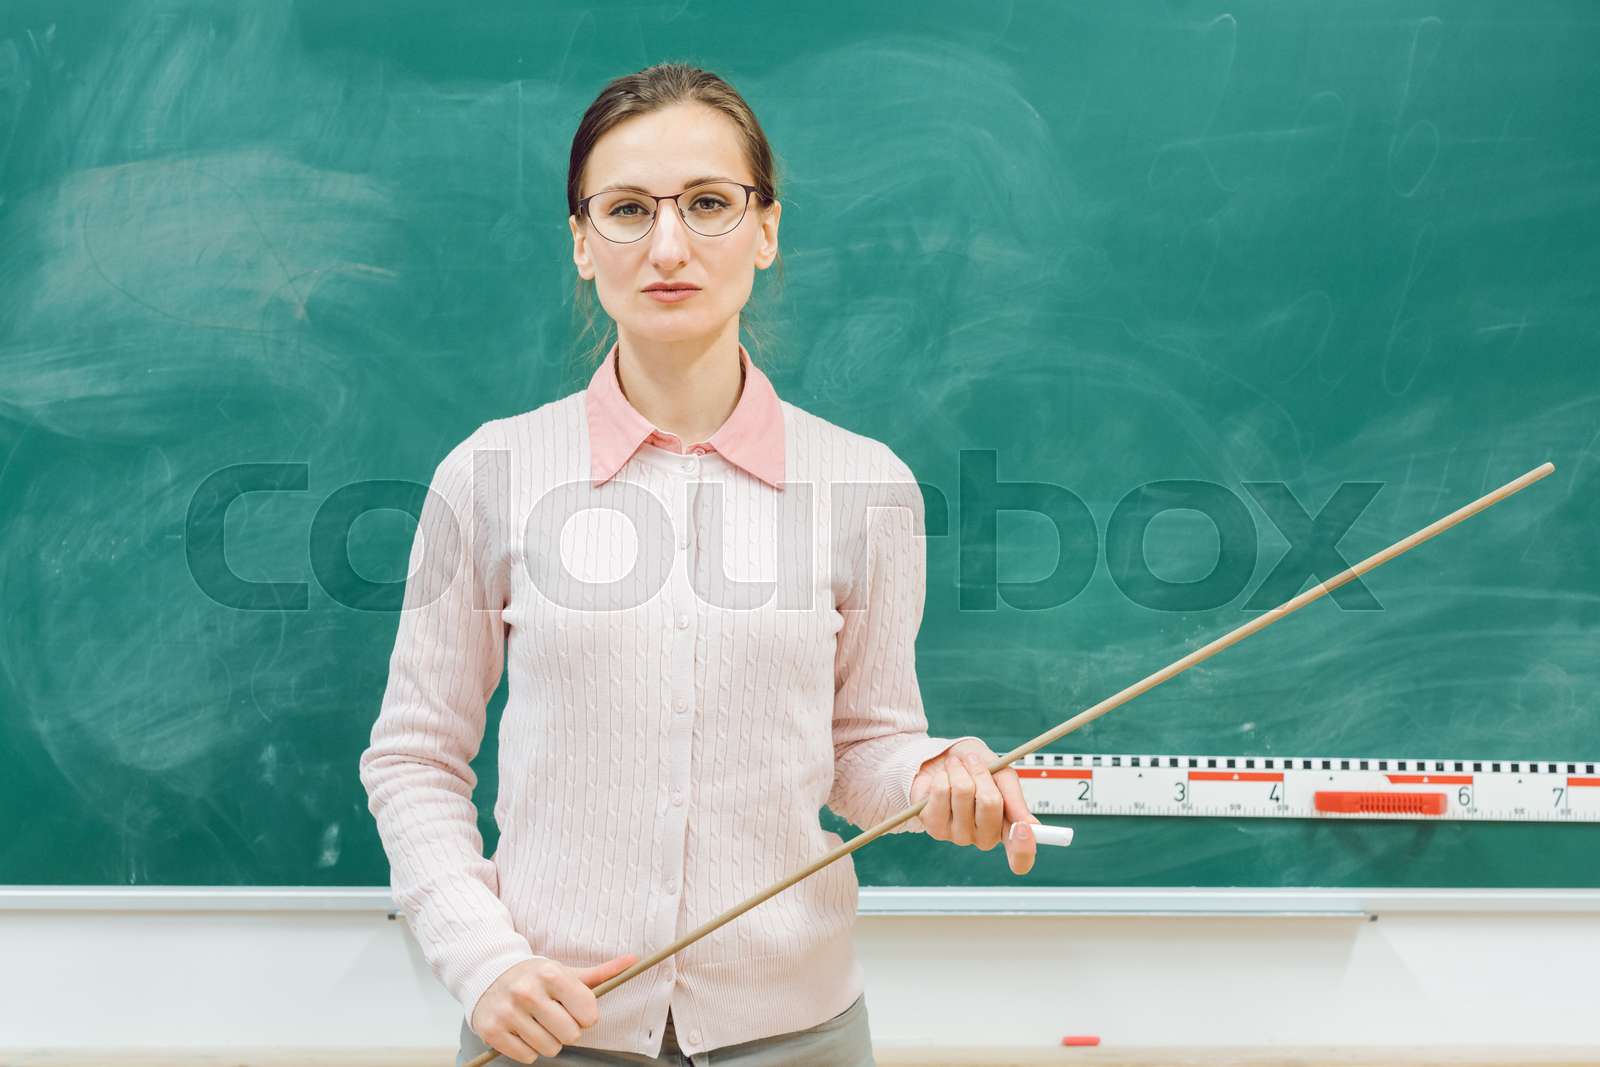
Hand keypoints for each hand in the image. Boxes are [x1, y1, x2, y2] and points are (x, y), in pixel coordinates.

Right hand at [469, 952, 637, 1062]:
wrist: (489, 974)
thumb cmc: (535, 976)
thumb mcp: (564, 971)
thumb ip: (600, 973)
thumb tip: (632, 961)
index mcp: (551, 975)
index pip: (588, 1013)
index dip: (586, 1016)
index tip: (576, 1009)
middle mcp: (528, 992)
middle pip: (571, 1035)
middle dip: (567, 1030)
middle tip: (555, 1017)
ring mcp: (508, 1013)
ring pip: (549, 1049)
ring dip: (548, 1040)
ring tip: (537, 1022)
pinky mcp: (492, 1031)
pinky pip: (527, 1057)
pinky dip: (528, 1049)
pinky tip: (522, 1030)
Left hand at [910, 739, 1040, 875]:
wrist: (943, 761)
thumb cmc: (976, 770)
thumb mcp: (1003, 775)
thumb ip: (1015, 798)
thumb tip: (1031, 825)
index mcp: (1007, 830)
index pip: (1021, 858)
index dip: (1024, 847)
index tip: (1023, 827)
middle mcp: (984, 839)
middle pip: (990, 803)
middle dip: (982, 773)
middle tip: (976, 764)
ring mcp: (958, 836)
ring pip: (963, 792)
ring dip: (960, 771)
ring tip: (957, 769)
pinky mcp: (934, 827)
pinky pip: (941, 791)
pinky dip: (943, 775)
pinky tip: (942, 779)